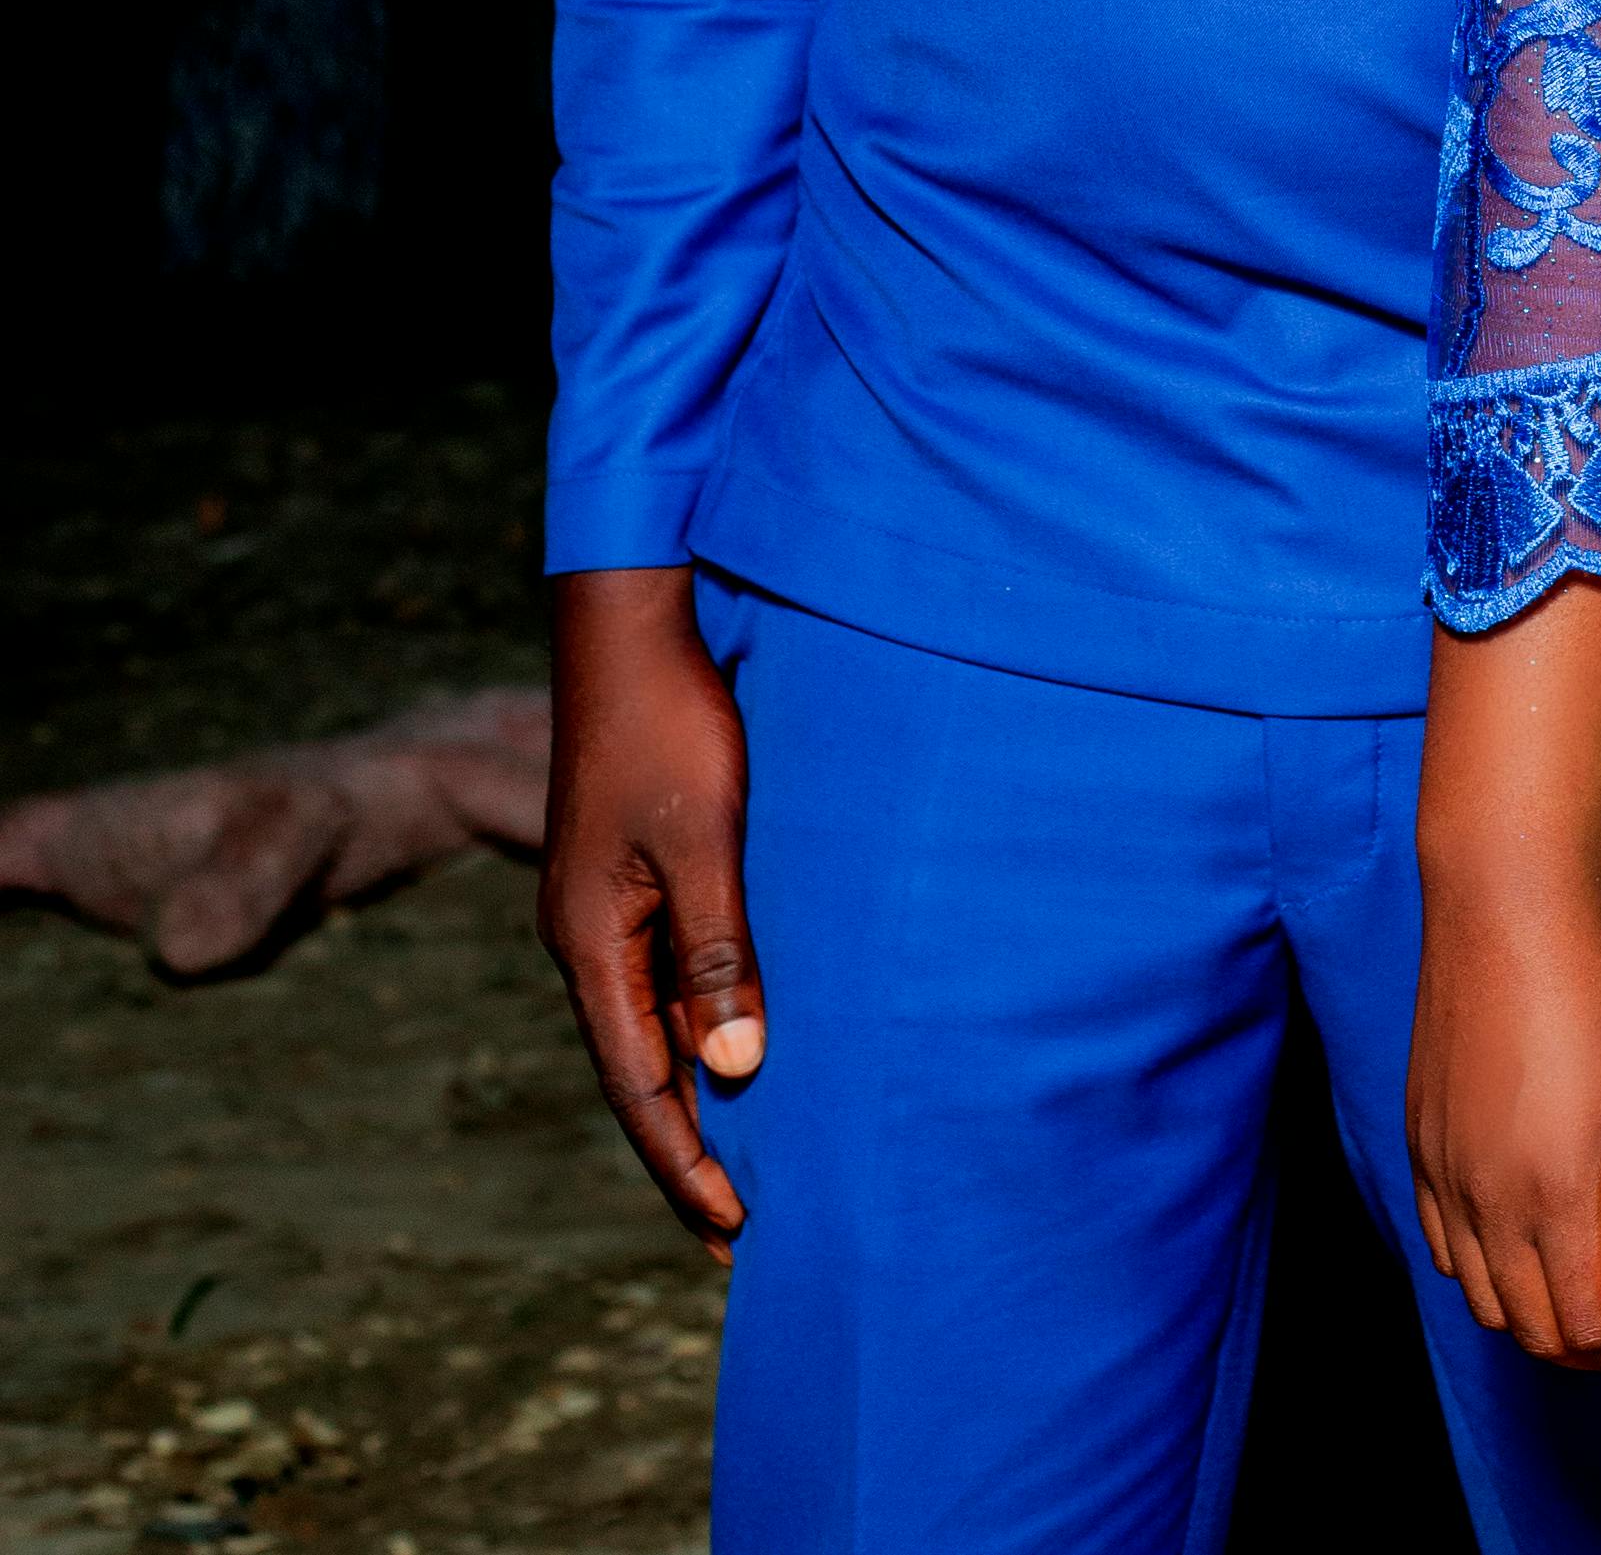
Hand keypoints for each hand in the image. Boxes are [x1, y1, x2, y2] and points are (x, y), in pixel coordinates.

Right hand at [538, 568, 762, 1244]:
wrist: (630, 626)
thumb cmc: (671, 724)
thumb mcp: (704, 839)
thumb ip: (716, 953)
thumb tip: (734, 1073)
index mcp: (590, 946)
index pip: (639, 1086)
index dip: (687, 1163)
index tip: (735, 1232)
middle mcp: (588, 941)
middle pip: (640, 1072)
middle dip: (690, 1151)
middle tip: (742, 1232)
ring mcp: (606, 910)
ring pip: (654, 1026)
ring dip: (698, 1092)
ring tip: (753, 1160)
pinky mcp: (633, 877)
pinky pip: (666, 977)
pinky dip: (702, 1027)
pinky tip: (741, 1047)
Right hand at [1409, 569, 1600, 1373]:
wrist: (1501, 916)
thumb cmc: (1592, 1000)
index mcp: (1554, 1200)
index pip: (1588, 1334)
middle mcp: (1487, 1207)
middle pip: (1534, 1334)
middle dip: (1592, 1346)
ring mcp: (1444, 1180)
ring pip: (1484, 1300)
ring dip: (1537, 1313)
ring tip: (1587, 1280)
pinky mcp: (1420, 1148)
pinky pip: (1445, 1248)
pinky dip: (1487, 1269)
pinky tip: (1525, 1234)